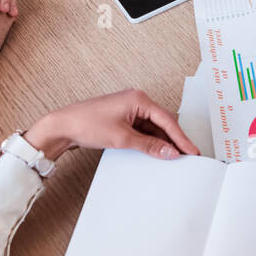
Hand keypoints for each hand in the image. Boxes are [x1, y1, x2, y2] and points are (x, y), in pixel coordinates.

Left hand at [24, 89, 199, 161]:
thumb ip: (149, 145)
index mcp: (139, 99)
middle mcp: (136, 100)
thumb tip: (170, 152)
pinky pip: (143, 129)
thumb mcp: (123, 138)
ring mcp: (129, 109)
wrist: (63, 126)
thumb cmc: (87, 124)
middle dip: (174, 139)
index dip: (181, 138)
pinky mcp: (123, 118)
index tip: (192, 150)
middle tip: (186, 155)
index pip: (167, 120)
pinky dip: (150, 140)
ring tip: (171, 156)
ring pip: (153, 127)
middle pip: (163, 122)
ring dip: (161, 141)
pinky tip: (154, 151)